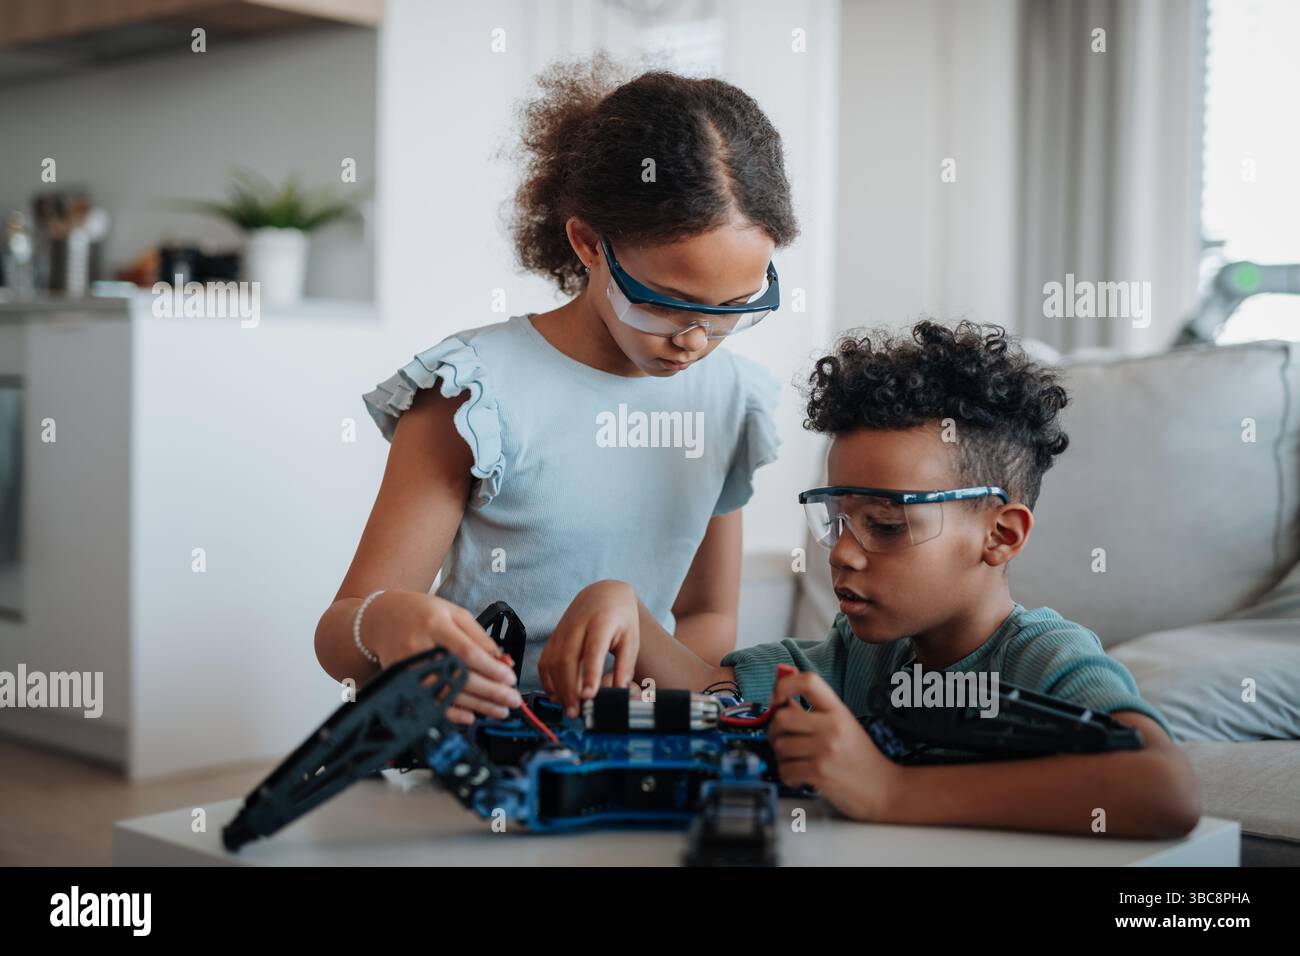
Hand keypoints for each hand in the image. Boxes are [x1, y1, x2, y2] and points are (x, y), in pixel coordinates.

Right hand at [360, 591, 520, 724]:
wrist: (381, 618)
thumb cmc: (422, 613)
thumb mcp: (453, 614)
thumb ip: (479, 637)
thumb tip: (503, 660)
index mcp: (435, 625)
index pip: (467, 652)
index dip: (491, 668)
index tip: (510, 678)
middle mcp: (420, 648)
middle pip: (458, 676)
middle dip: (490, 691)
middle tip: (512, 700)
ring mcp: (408, 668)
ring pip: (447, 693)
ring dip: (477, 705)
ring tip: (500, 710)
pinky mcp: (403, 683)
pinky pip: (429, 703)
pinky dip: (452, 713)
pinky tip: (471, 716)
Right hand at [539, 580, 639, 717]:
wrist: (603, 593)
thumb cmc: (620, 618)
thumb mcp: (631, 638)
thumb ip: (625, 665)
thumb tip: (619, 691)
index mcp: (601, 622)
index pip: (593, 649)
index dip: (590, 673)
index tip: (589, 696)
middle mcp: (578, 625)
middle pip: (568, 659)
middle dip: (570, 688)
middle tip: (576, 711)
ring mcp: (562, 630)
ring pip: (553, 661)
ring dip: (558, 688)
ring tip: (569, 708)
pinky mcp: (554, 637)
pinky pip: (545, 660)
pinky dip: (548, 680)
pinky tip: (557, 695)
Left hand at [768, 669, 901, 821]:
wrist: (885, 789)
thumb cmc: (860, 757)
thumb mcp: (842, 725)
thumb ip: (813, 712)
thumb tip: (781, 699)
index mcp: (837, 710)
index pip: (808, 681)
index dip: (784, 685)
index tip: (777, 699)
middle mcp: (832, 726)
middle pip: (782, 717)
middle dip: (775, 731)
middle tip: (783, 740)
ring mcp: (825, 749)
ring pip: (779, 746)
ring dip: (781, 757)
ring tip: (796, 762)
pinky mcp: (819, 773)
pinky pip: (784, 770)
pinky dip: (787, 776)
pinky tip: (800, 777)